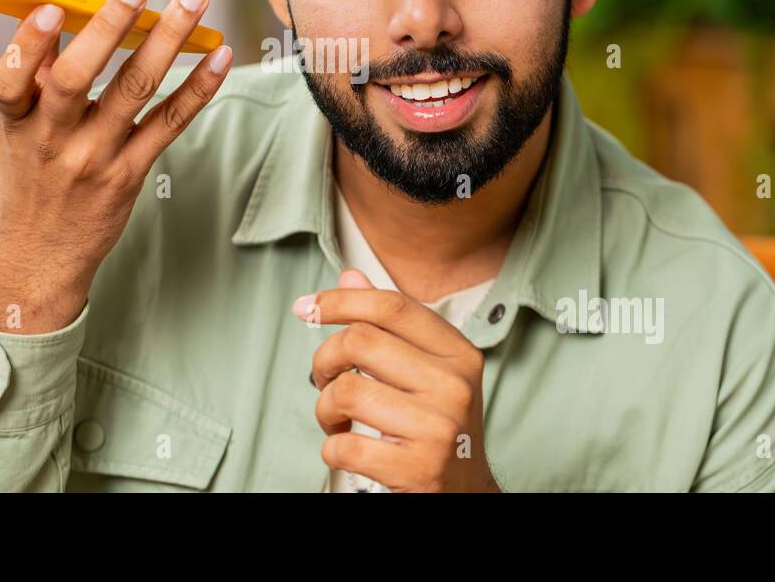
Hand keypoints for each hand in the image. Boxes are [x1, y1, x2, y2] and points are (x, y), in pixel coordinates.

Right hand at [0, 0, 231, 333]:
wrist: (42, 250)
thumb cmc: (31, 166)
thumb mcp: (16, 120)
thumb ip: (31, 56)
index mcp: (14, 121)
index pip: (9, 82)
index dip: (28, 44)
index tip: (53, 8)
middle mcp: (52, 140)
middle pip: (76, 81)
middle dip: (107, 29)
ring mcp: (94, 158)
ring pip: (134, 92)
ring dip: (167, 40)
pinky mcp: (131, 173)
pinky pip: (169, 124)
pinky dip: (198, 88)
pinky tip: (220, 55)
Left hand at [292, 269, 502, 491]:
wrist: (467, 496)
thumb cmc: (439, 429)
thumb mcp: (428, 371)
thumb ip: (391, 326)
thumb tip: (350, 278)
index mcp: (458, 354)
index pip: (392, 307)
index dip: (341, 300)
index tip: (308, 306)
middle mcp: (454, 386)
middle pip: (360, 342)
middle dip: (324, 360)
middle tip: (324, 378)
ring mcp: (439, 428)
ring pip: (346, 392)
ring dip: (325, 410)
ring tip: (337, 420)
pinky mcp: (419, 469)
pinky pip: (345, 446)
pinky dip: (332, 449)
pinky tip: (348, 449)